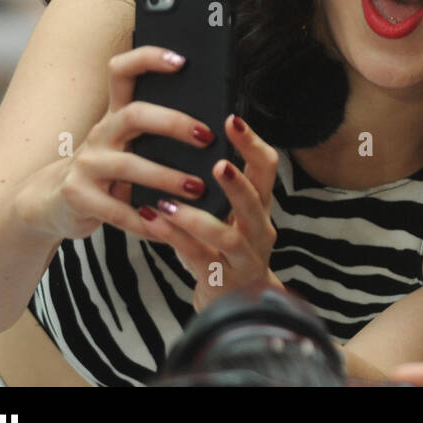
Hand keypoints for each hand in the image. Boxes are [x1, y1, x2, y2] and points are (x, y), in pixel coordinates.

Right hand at [27, 45, 220, 241]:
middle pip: (134, 114)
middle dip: (173, 123)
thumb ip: (158, 136)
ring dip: (166, 177)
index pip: (123, 71)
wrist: (51, 203)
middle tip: (206, 136)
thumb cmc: (107, 171)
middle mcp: (100, 133)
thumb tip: (217, 128)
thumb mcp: (127, 147)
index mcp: (116, 116)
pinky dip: (145, 222)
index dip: (148, 59)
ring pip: (129, 164)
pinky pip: (116, 210)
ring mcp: (86, 164)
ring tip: (197, 189)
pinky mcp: (78, 196)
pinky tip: (168, 228)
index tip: (181, 60)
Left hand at [139, 113, 284, 311]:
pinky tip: (155, 222)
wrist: (233, 303)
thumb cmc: (224, 246)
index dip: (253, 144)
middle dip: (238, 183)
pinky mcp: (223, 279)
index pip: (267, 168)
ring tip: (171, 202)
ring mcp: (245, 257)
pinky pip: (199, 257)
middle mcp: (260, 229)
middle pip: (257, 202)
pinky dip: (176, 238)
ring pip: (230, 236)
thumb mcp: (230, 213)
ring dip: (199, 218)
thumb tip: (191, 133)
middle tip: (219, 164)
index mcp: (261, 205)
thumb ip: (220, 184)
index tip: (232, 119)